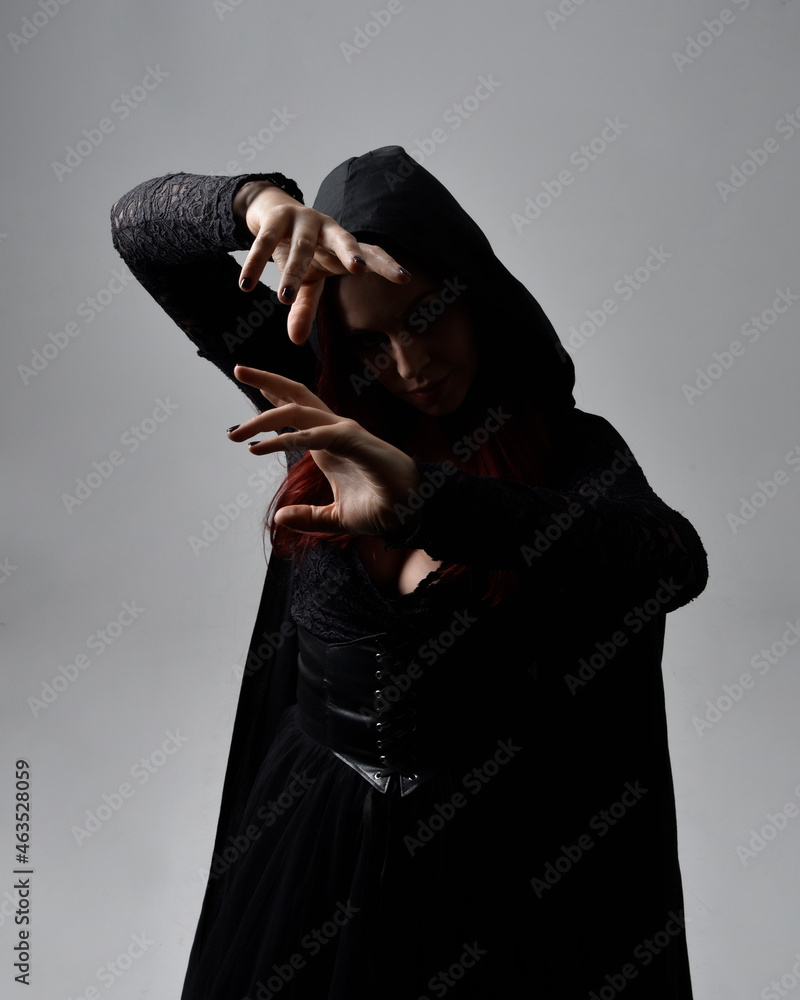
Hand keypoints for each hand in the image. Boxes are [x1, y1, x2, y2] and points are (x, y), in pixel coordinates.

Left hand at [228, 365, 419, 535]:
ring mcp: (345, 434)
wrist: (411, 514)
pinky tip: (262, 447)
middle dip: (267, 380)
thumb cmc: (380, 508)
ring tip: (238, 431)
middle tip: (238, 368)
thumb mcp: (334, 518)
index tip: (250, 387)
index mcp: (328, 443)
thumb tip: (280, 518)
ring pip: (300, 412)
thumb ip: (308, 517)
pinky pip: (316, 436)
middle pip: (297, 396)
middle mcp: (334, 431)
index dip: (275, 396)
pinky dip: (288, 440)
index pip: (298, 410)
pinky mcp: (355, 443)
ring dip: (266, 416)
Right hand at [235, 182, 410, 345]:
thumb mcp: (308, 282)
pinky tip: (246, 285)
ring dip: (292, 272)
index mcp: (345, 245)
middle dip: (351, 253)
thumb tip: (296, 341)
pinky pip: (266, 242)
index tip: (405, 278)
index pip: (371, 253)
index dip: (386, 265)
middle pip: (344, 239)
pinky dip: (256, 263)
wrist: (274, 213)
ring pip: (301, 247)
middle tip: (358, 268)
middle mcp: (329, 229)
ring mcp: (303, 220)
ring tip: (284, 299)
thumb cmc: (304, 253)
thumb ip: (306, 308)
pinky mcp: (277, 218)